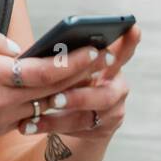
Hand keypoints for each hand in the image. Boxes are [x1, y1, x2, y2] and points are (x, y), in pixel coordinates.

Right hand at [0, 25, 105, 155]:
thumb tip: (17, 49)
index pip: (44, 71)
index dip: (74, 61)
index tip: (97, 48)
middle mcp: (0, 104)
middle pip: (54, 91)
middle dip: (84, 76)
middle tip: (109, 61)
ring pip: (45, 108)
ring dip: (72, 95)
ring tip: (95, 80)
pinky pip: (29, 119)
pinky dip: (48, 108)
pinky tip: (62, 97)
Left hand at [20, 24, 140, 143]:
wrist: (77, 116)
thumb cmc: (72, 80)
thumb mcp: (75, 67)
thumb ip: (73, 58)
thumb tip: (50, 50)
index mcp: (112, 66)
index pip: (124, 52)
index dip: (130, 42)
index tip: (132, 28)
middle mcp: (118, 89)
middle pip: (105, 96)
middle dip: (78, 97)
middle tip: (55, 98)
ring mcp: (112, 113)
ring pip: (86, 118)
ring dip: (58, 117)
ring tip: (33, 116)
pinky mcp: (101, 131)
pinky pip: (74, 131)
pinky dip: (50, 127)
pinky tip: (29, 125)